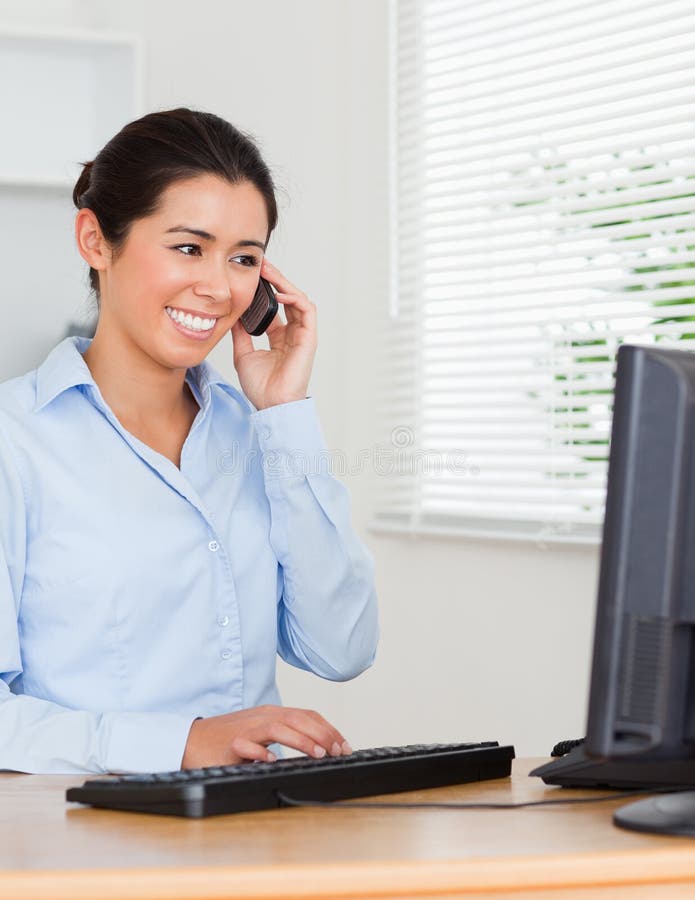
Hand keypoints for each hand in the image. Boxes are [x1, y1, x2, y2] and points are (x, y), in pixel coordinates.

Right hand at [180, 705, 352, 768]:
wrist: (191, 740)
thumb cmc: (228, 739)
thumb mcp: (262, 735)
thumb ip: (285, 736)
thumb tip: (318, 749)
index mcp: (272, 713)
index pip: (307, 715)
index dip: (329, 728)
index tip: (345, 745)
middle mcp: (262, 716)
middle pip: (298, 718)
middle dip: (323, 734)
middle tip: (339, 751)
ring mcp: (245, 728)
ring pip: (278, 727)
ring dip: (301, 740)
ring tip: (319, 753)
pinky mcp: (229, 743)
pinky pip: (246, 746)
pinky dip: (261, 752)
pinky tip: (273, 760)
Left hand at [230, 259, 316, 409]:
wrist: (271, 405)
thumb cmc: (260, 387)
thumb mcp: (243, 353)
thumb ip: (241, 333)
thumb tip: (233, 313)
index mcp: (279, 338)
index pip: (276, 306)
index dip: (266, 290)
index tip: (252, 276)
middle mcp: (293, 334)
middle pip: (288, 298)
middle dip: (275, 279)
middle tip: (261, 264)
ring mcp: (302, 335)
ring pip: (298, 299)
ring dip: (284, 283)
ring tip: (268, 272)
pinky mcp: (309, 338)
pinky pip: (306, 310)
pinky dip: (294, 298)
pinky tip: (279, 293)